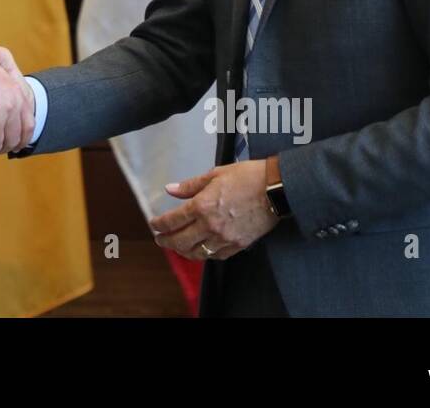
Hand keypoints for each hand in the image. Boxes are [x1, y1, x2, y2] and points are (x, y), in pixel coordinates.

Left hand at [147, 160, 278, 259]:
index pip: (172, 220)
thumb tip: (170, 189)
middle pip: (180, 241)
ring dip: (183, 251)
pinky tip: (200, 250)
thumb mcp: (214, 174)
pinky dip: (205, 254)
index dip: (159, 224)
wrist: (275, 189)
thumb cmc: (246, 177)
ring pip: (197, 253)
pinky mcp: (238, 245)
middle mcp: (210, 225)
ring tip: (177, 247)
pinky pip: (216, 256)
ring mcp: (225, 238)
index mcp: (202, 205)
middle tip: (160, 239)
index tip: (154, 224)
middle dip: (166, 241)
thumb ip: (190, 186)